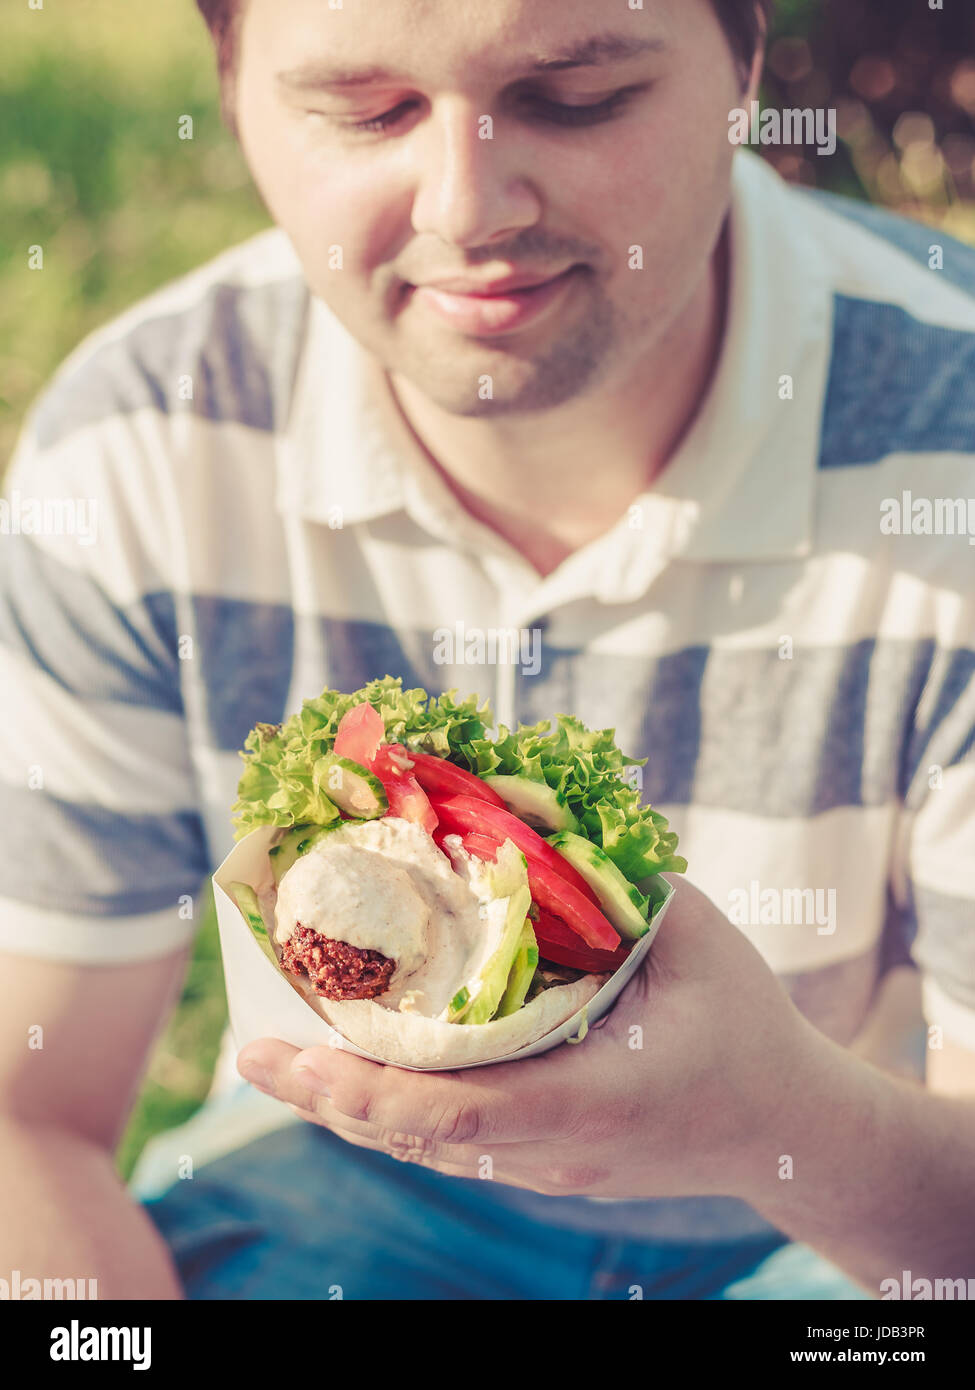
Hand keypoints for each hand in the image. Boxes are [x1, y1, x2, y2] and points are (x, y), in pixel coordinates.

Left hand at [237, 876, 823, 1199]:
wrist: (786, 1128)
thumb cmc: (746, 1027)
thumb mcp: (698, 938)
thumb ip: (620, 884)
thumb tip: (534, 814)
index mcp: (591, 1097)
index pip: (459, 1110)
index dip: (367, 1089)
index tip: (290, 1054)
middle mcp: (554, 1149)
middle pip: (418, 1138)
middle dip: (327, 1096)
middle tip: (250, 1049)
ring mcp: (545, 1168)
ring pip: (426, 1147)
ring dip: (347, 1105)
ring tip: (275, 1054)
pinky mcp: (543, 1163)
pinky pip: (451, 1141)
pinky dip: (390, 1108)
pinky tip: (346, 1069)